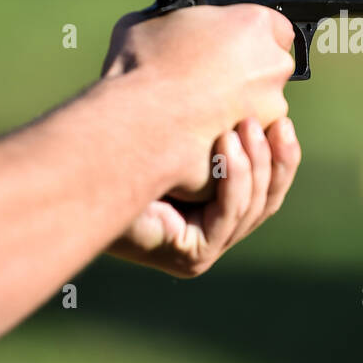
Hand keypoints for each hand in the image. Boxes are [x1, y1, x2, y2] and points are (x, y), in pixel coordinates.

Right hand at [101, 4, 295, 198]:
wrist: (136, 123)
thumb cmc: (142, 68)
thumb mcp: (153, 21)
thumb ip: (182, 21)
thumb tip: (173, 27)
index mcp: (254, 24)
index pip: (274, 28)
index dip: (250, 38)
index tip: (230, 47)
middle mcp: (273, 64)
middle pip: (270, 68)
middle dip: (246, 74)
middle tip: (209, 80)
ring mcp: (271, 108)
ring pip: (263, 106)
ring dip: (238, 108)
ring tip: (196, 111)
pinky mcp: (259, 147)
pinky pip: (249, 140)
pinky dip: (229, 137)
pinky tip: (198, 134)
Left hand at [108, 116, 300, 276]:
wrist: (78, 180)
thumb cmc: (121, 153)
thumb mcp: (187, 138)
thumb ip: (218, 131)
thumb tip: (255, 104)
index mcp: (214, 210)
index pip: (266, 190)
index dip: (282, 159)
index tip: (284, 122)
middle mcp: (212, 236)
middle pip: (267, 202)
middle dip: (277, 162)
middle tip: (278, 122)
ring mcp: (204, 251)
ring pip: (252, 208)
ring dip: (255, 165)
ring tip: (243, 127)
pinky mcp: (193, 258)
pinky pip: (227, 216)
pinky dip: (233, 180)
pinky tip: (227, 147)